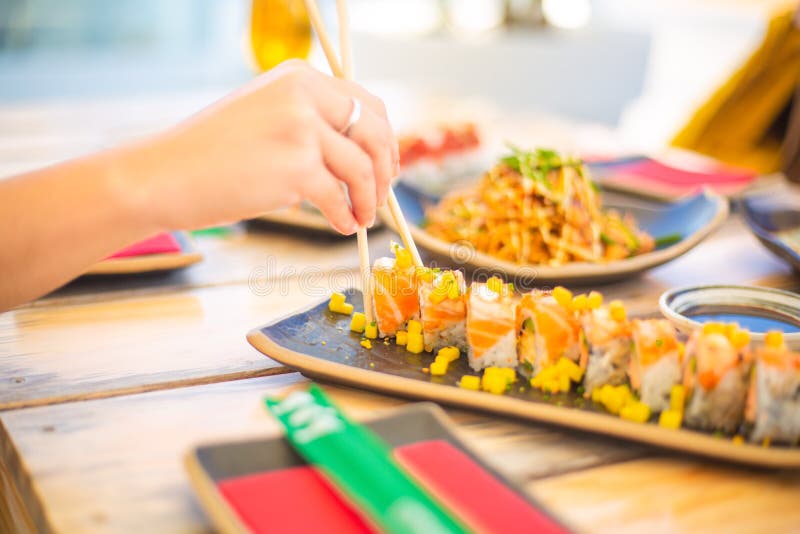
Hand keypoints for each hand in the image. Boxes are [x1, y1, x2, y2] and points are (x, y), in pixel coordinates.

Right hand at [126, 59, 398, 234]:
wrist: (163, 174)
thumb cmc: (211, 152)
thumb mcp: (265, 115)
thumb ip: (310, 122)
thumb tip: (361, 153)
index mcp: (299, 77)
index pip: (366, 103)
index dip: (385, 138)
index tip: (387, 165)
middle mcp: (304, 95)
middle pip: (375, 132)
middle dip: (385, 169)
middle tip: (382, 196)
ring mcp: (301, 130)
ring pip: (362, 168)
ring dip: (369, 199)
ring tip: (362, 218)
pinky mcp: (295, 168)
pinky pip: (339, 198)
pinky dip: (345, 216)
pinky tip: (342, 226)